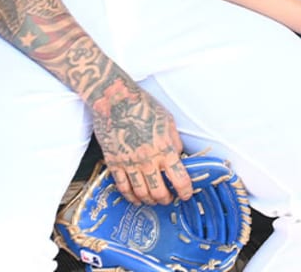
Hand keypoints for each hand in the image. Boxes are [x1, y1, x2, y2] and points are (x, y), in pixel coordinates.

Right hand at [88, 79, 193, 205]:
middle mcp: (147, 159)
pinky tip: (135, 198)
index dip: (185, 191)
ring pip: (141, 193)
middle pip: (159, 192)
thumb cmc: (142, 106)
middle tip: (169, 199)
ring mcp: (129, 163)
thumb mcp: (167, 120)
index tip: (186, 195)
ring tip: (154, 201)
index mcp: (164, 148)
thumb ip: (174, 141)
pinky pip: (122, 187)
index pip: (179, 179)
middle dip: (167, 200)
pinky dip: (130, 196)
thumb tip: (179, 156)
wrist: (114, 99)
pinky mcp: (114, 162)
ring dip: (150, 201)